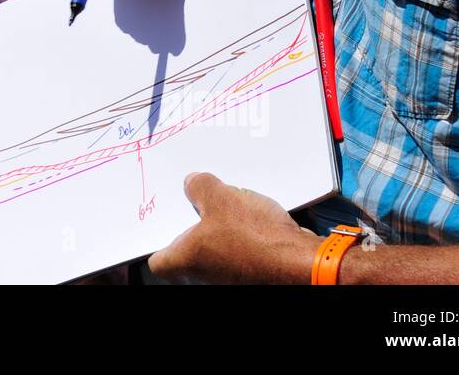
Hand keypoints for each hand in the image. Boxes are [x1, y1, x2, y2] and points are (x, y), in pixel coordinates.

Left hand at [147, 172, 318, 283]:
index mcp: (187, 261)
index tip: (161, 222)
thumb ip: (199, 187)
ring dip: (218, 226)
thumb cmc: (255, 238)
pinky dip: (240, 233)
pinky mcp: (254, 271)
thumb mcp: (220, 197)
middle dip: (192, 224)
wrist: (302, 261)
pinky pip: (238, 249)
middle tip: (194, 199)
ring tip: (224, 199)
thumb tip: (192, 183)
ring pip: (215, 249)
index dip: (156, 242)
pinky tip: (248, 212)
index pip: (158, 262)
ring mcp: (230, 276)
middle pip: (187, 251)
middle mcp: (206, 275)